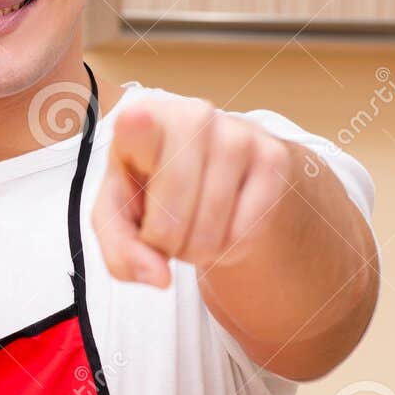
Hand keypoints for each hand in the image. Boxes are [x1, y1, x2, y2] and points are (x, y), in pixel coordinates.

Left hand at [92, 96, 293, 287]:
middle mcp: (192, 116)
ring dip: (196, 251)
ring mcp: (237, 134)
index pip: (137, 124)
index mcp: (142, 120)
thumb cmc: (154, 193)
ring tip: (192, 230)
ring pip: (209, 229)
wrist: (216, 176)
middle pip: (170, 214)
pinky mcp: (274, 158)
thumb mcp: (120, 220)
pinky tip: (222, 226)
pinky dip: (229, 248)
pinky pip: (245, 232)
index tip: (137, 120)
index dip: (137, 129)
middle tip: (164, 234)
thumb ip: (121, 251)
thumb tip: (158, 277)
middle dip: (164, 245)